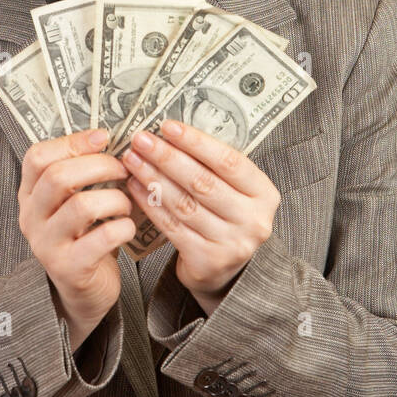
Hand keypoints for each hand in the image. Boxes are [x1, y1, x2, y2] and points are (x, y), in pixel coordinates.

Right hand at [18, 128, 136, 350]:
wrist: (82, 292)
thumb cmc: (84, 238)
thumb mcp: (71, 203)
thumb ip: (80, 174)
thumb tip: (109, 136)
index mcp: (30, 195)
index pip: (37, 156)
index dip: (72, 141)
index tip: (104, 138)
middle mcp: (31, 218)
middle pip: (58, 176)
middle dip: (100, 166)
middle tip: (124, 169)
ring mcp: (47, 245)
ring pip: (81, 206)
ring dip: (115, 199)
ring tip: (126, 204)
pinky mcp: (69, 268)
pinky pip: (101, 238)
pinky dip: (123, 227)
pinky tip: (128, 228)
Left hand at [119, 119, 279, 313]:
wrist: (227, 270)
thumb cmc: (225, 217)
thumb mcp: (235, 191)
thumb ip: (214, 167)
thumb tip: (171, 133)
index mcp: (264, 194)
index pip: (229, 161)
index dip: (196, 142)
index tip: (167, 126)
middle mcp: (253, 220)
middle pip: (203, 182)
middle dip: (167, 157)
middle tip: (141, 140)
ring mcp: (231, 243)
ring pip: (184, 204)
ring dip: (153, 178)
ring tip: (132, 160)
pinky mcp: (207, 261)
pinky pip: (172, 226)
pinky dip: (150, 204)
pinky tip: (135, 187)